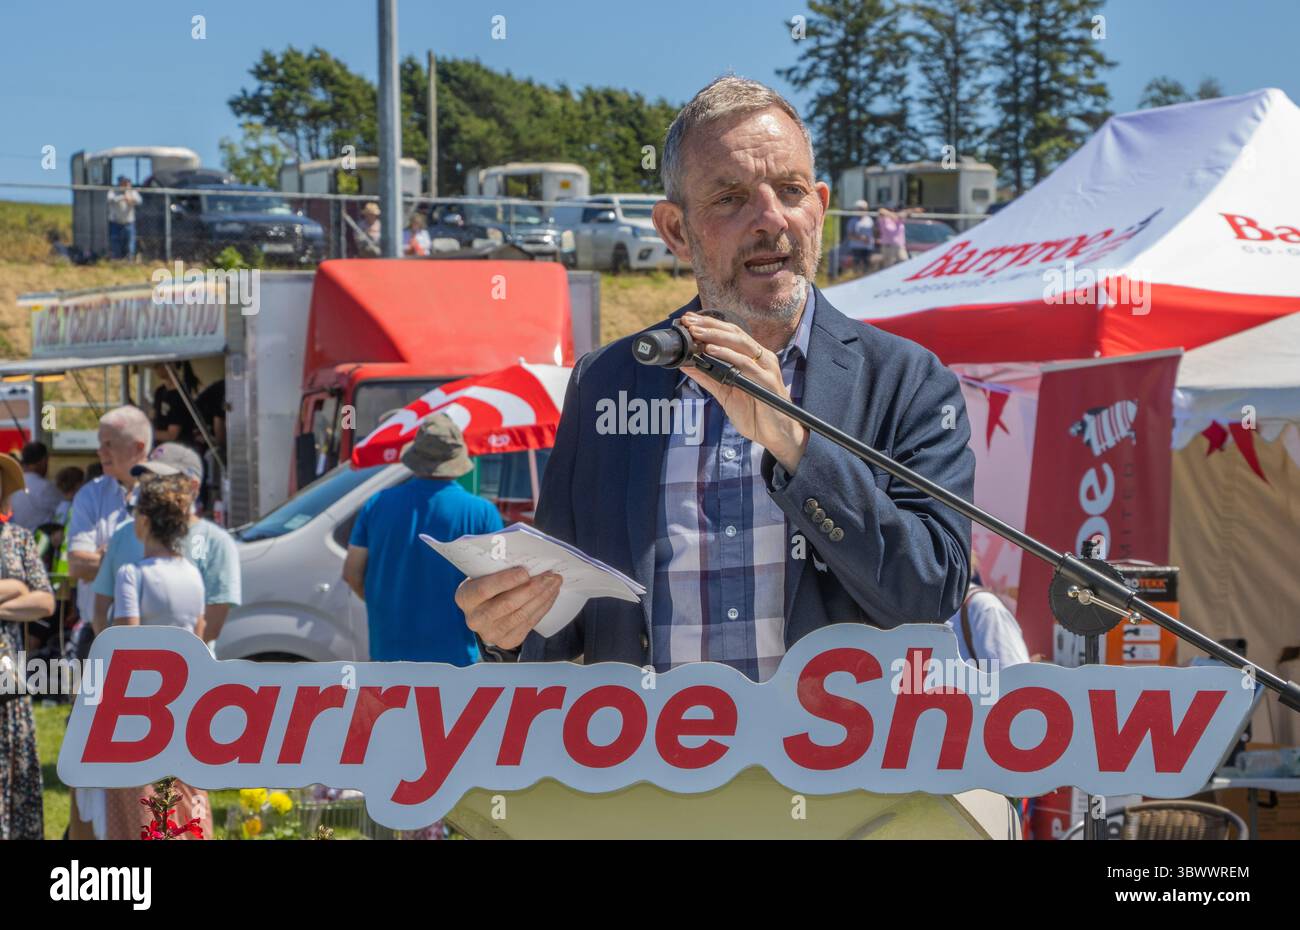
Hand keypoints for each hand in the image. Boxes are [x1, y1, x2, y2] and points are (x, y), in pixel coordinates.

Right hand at [455, 567, 562, 650]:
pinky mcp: (507, 641)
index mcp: (465, 597)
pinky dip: (543, 607)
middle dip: (532, 589)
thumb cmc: (487, 585)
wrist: (485, 611)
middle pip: (507, 604)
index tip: (525, 571)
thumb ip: (498, 569)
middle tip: (550, 576)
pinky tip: (551, 594)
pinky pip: (529, 623)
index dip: (505, 581)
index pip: (484, 590)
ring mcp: (490, 633)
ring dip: (542, 597)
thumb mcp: (484, 575)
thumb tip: (528, 559)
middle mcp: (475, 619)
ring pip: (521, 615)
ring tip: (554, 583)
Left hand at [680, 312, 808, 472]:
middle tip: (689, 321)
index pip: (731, 334)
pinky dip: (727, 355)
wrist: (777, 436)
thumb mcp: (726, 393)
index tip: (688, 320)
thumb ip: (709, 378)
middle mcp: (761, 358)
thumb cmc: (755, 414)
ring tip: (696, 332)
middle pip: (735, 332)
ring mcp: (766, 368)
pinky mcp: (767, 381)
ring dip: (715, 336)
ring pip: (740, 343)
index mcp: (753, 358)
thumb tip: (687, 365)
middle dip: (710, 325)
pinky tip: (711, 351)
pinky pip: (745, 364)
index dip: (710, 325)